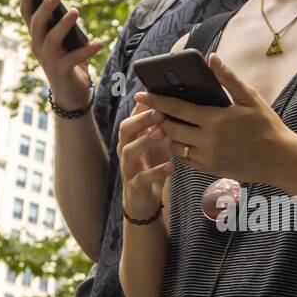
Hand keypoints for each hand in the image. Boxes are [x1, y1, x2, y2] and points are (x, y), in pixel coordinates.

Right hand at [20, 0, 103, 109]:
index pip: (26, 14)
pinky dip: (87, 49)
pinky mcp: (62, 71)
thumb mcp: (65, 41)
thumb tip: (70, 8)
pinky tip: (99, 42)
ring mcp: (48, 60)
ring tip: (75, 11)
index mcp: (37, 37)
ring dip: (63, 24)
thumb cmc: (69, 62)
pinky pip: (74, 58)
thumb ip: (64, 26)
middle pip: (37, 23)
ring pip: (52, 39)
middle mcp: (38, 47)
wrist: (70, 95)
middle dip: (45, 7)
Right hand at [117, 101, 173, 220]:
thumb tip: (172, 103)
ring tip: (161, 134)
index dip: (142, 107)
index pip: (132, 116)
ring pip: (129, 151)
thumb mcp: (156, 145)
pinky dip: (156, 172)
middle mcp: (125, 150)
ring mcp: (128, 168)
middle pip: (125, 130)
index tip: (157, 96)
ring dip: (144, 141)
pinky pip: (142, 178)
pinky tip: (171, 166)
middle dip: (141, 120)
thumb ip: (160, 127)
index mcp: (130, 139)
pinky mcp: (135, 186)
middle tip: (159, 113)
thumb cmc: (150, 167)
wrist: (143, 200)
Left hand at [133, 54, 296, 185]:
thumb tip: (212, 58)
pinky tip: (179, 140)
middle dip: (157, 119)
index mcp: (215, 120)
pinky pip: (186, 160)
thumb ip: (228, 79)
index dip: (155, 101)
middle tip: (149, 110)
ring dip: (166, 136)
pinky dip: (179, 150)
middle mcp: (208, 141)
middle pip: (170, 129)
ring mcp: (208, 158)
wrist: (280, 159)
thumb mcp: (251, 98)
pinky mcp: (211, 170)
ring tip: (162, 125)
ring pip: (175, 147)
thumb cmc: (267, 125)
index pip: (176, 109)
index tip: (140, 94)